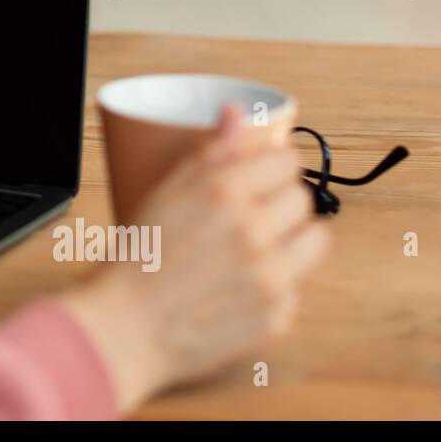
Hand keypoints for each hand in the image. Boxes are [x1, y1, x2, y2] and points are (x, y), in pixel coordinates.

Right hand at [60, 104, 330, 412]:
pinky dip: (274, 286)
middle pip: (302, 198)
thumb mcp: (165, 193)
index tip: (261, 177)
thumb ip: (211, 152)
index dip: (271, 168)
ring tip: (256, 250)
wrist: (126, 328)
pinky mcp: (278, 314)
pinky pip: (295, 286)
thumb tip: (237, 114)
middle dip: (279, 203)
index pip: (287, 161)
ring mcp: (270, 275)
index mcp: (223, 191)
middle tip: (249, 216)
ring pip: (315, 240)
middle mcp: (253, 230)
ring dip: (291, 241)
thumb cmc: (137, 260)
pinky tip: (239, 287)